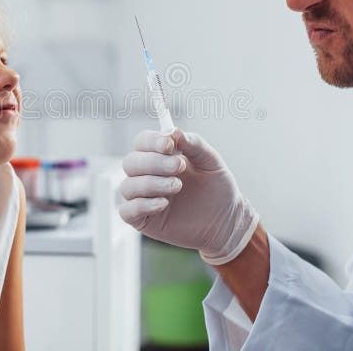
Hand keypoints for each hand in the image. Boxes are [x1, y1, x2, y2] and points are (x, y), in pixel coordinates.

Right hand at [119, 129, 258, 264]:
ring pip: (128, 186)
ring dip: (151, 183)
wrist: (225, 221)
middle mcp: (146, 175)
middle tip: (179, 166)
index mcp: (159, 157)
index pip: (142, 142)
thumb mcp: (210, 161)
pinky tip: (164, 204)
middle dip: (154, 162)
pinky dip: (142, 205)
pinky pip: (127, 211)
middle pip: (131, 162)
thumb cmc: (216, 188)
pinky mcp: (142, 220)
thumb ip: (193, 144)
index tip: (170, 145)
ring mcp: (142, 198)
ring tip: (177, 186)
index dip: (152, 141)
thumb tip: (173, 131)